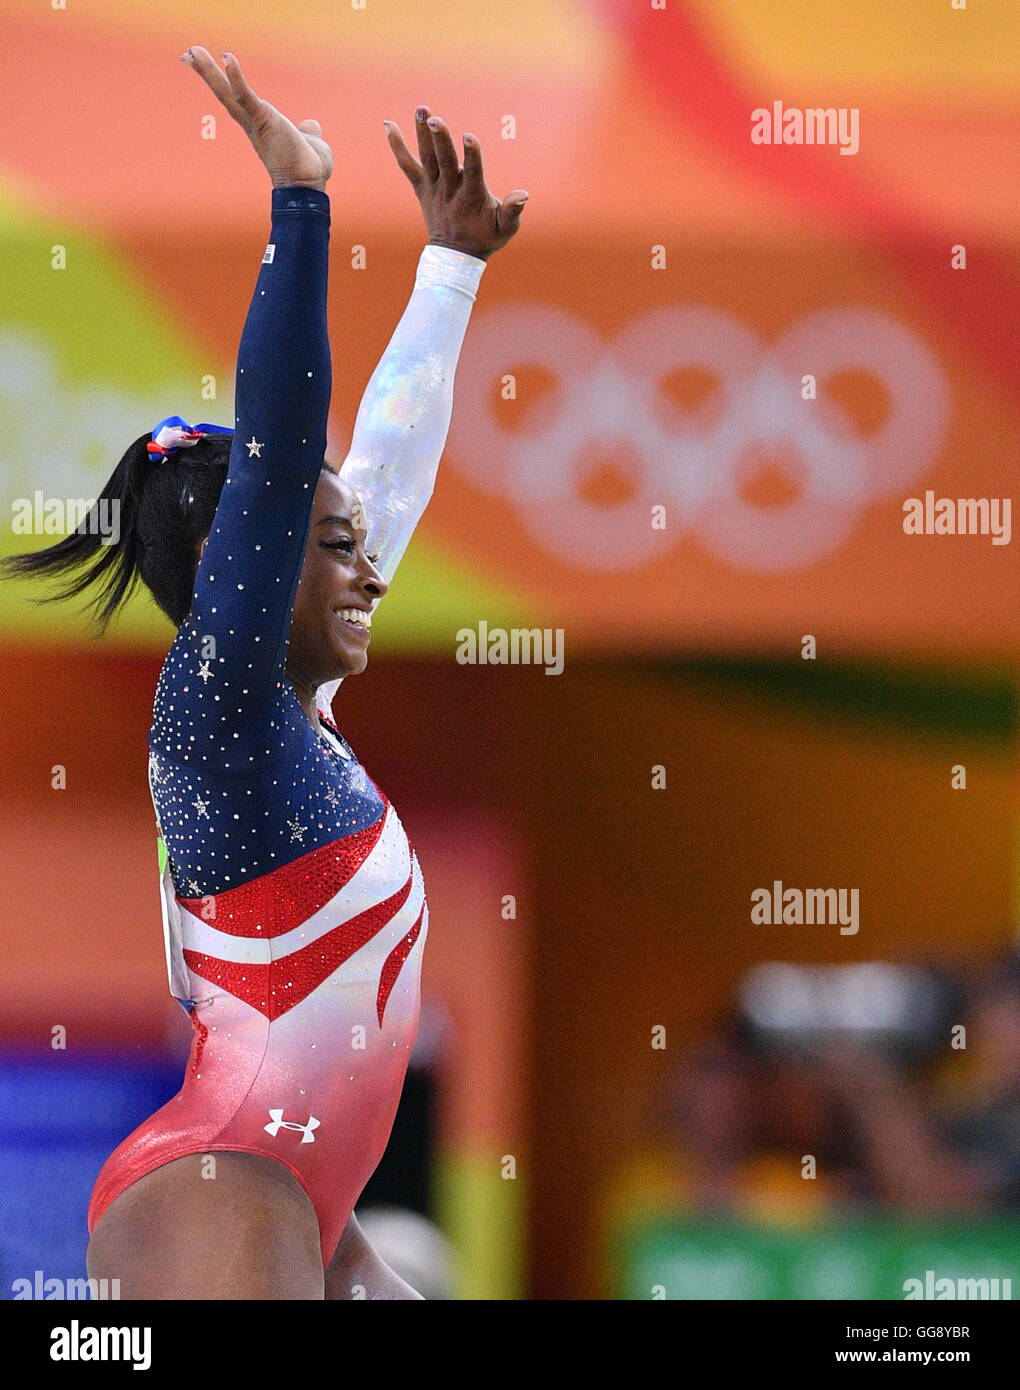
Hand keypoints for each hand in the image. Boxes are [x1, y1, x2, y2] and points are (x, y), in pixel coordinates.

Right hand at [180, 46, 332, 190]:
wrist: (308, 185)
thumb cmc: (309, 168)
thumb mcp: (309, 142)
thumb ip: (308, 132)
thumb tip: (310, 127)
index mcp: (260, 123)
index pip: (238, 98)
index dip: (224, 80)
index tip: (211, 64)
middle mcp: (252, 122)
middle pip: (224, 93)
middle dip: (207, 72)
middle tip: (188, 52)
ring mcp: (255, 121)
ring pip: (227, 92)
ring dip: (209, 71)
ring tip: (193, 50)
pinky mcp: (263, 119)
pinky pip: (246, 96)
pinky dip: (236, 77)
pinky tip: (226, 58)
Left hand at [383, 107, 527, 260]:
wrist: (455, 256)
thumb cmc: (485, 237)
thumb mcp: (505, 229)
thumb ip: (513, 211)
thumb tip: (524, 195)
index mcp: (472, 197)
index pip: (472, 172)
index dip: (471, 154)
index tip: (469, 136)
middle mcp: (450, 191)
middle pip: (445, 162)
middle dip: (440, 140)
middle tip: (435, 118)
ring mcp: (433, 188)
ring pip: (427, 158)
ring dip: (422, 133)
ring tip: (422, 108)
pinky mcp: (421, 187)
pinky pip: (407, 165)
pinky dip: (397, 146)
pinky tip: (389, 124)